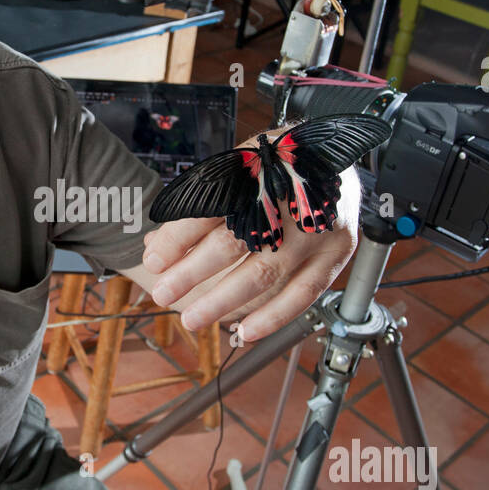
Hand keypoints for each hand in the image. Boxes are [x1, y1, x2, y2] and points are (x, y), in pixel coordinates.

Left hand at [124, 132, 361, 343]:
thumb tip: (157, 249)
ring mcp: (314, 229)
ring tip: (192, 319)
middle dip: (190, 273)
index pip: (207, 210)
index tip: (153, 261)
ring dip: (222, 301)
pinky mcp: (335, 252)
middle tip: (163, 293)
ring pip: (263, 274)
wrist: (332, 157)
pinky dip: (273, 316)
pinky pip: (303, 293)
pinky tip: (247, 331)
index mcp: (255, 173)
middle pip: (231, 243)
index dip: (177, 238)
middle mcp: (287, 201)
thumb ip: (197, 210)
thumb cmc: (274, 169)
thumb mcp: (233, 172)